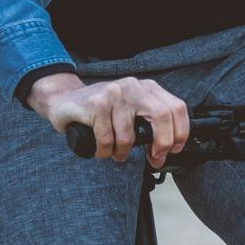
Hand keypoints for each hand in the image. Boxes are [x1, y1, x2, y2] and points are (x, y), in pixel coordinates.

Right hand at [29, 72, 189, 165]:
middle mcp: (133, 86)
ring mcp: (114, 93)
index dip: (180, 132)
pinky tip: (101, 149)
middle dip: (161, 144)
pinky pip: (107, 139)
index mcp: (147, 88)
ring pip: (129, 135)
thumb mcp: (131, 110)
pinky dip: (105, 151)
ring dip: (122, 153)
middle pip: (162, 116)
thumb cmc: (101, 110)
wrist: (65, 100)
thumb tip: (167, 149)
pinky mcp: (96, 103)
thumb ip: (150, 122)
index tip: (174, 149)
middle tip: (154, 158)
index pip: (176, 107)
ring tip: (116, 153)